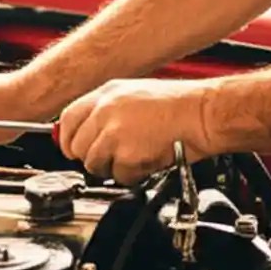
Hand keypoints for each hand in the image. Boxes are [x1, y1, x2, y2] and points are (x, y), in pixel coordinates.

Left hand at [58, 78, 210, 183]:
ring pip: (94, 165)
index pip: (68, 119)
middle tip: (112, 158)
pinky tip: (147, 160)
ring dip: (113, 168)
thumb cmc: (179, 105)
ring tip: (135, 156)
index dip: (68, 139)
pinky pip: (119, 176)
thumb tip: (88, 133)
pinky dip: (133, 175)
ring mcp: (114, 133)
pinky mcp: (127, 154)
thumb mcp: (134, 95)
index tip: (72, 149)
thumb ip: (106, 111)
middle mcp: (105, 111)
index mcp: (106, 93)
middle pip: (77, 147)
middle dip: (92, 158)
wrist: (203, 114)